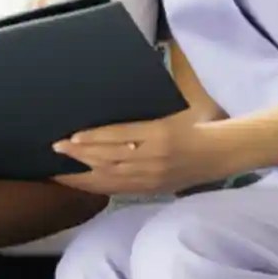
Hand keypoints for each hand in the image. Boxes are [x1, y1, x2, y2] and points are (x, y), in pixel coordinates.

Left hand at [51, 112, 231, 195]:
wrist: (221, 153)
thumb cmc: (198, 123)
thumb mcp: (176, 107)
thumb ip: (149, 104)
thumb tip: (120, 89)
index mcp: (159, 133)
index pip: (119, 136)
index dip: (93, 138)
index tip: (71, 136)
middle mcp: (153, 157)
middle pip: (110, 158)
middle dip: (80, 155)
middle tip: (56, 147)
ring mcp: (152, 176)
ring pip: (111, 177)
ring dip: (83, 173)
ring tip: (59, 167)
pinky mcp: (152, 188)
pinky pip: (119, 190)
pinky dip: (97, 187)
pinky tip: (81, 183)